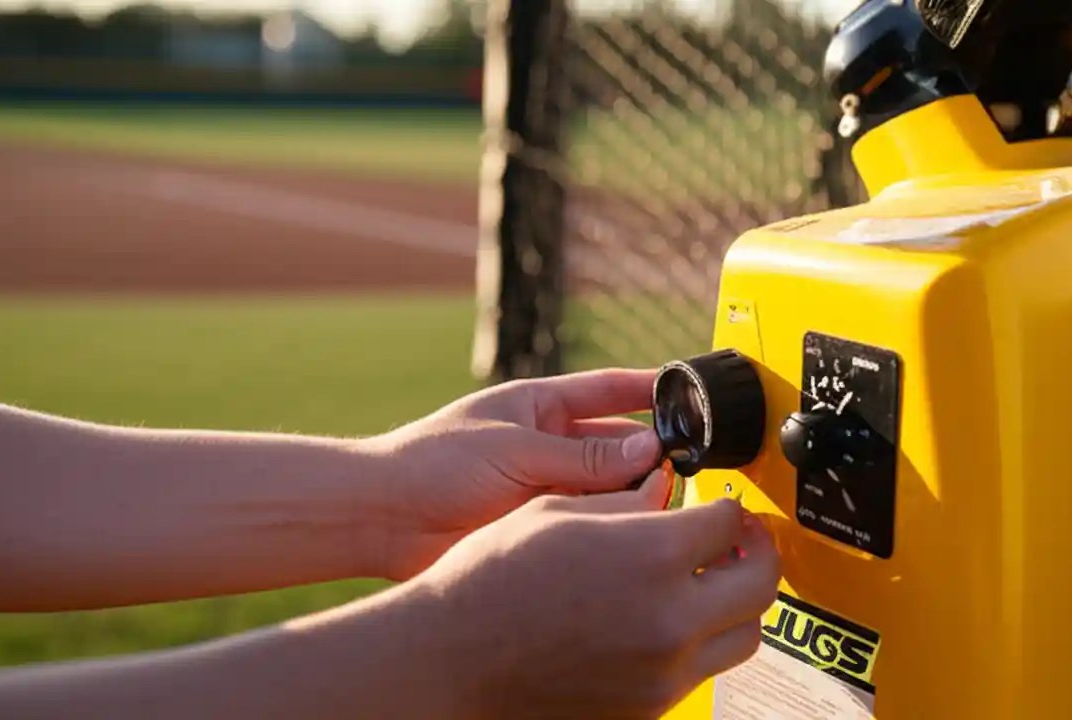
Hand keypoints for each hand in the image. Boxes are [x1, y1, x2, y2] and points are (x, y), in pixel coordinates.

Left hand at [362, 369, 663, 579]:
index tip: (689, 391)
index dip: (648, 389)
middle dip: (649, 451)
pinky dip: (611, 527)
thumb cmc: (433, 464)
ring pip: (607, 488)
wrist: (382, 519)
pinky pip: (588, 524)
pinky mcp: (538, 527)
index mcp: (538, 406)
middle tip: (686, 464)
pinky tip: (633, 533)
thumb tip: (650, 448)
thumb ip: (585, 455)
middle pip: (615, 443)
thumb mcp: (516, 448)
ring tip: (663, 501)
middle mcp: (546, 446)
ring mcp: (544, 488)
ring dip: (633, 493)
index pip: (607, 390)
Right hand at [410, 470, 781, 719]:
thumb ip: (627, 503)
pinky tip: (666, 621)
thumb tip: (664, 493)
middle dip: (754, 552)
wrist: (451, 661)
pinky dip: (699, 643)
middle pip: (760, 582)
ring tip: (709, 583)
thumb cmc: (490, 583)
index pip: (730, 522)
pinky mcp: (649, 707)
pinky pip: (702, 671)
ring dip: (736, 603)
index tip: (719, 506)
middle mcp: (671, 619)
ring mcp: (664, 672)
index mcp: (653, 556)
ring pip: (744, 635)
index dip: (727, 505)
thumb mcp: (558, 513)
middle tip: (737, 540)